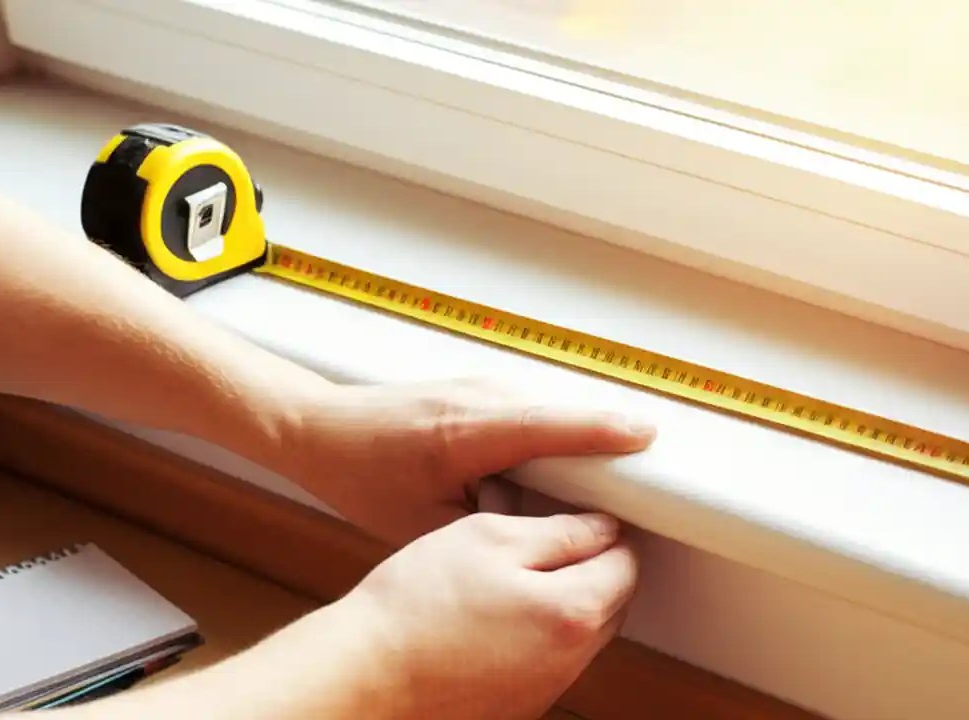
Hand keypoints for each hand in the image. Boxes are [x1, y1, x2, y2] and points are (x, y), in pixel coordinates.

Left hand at [275, 378, 655, 545]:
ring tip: (618, 471)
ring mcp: (480, 386)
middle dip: (606, 438)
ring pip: (550, 411)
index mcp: (464, 434)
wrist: (319, 428)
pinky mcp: (479, 388)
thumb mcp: (422, 523)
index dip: (599, 430)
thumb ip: (485, 529)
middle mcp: (479, 398)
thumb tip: (543, 537)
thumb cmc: (362, 477)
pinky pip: (532, 410)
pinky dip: (555, 434)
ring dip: (581, 438)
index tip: (647, 436)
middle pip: (561, 414)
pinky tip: (563, 466)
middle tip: (650, 471)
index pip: (546, 426)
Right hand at [335, 511, 637, 719]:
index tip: (580, 518)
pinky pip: (546, 662)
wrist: (363, 672)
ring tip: (511, 578)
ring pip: (580, 635)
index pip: (626, 563)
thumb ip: (560, 532)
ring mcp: (544, 690)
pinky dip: (534, 635)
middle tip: (545, 542)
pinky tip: (492, 616)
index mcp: (574, 612)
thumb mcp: (491, 537)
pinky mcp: (517, 707)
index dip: (606, 533)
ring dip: (563, 603)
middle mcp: (571, 661)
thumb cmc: (417, 601)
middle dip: (592, 569)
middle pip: (611, 603)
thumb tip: (603, 529)